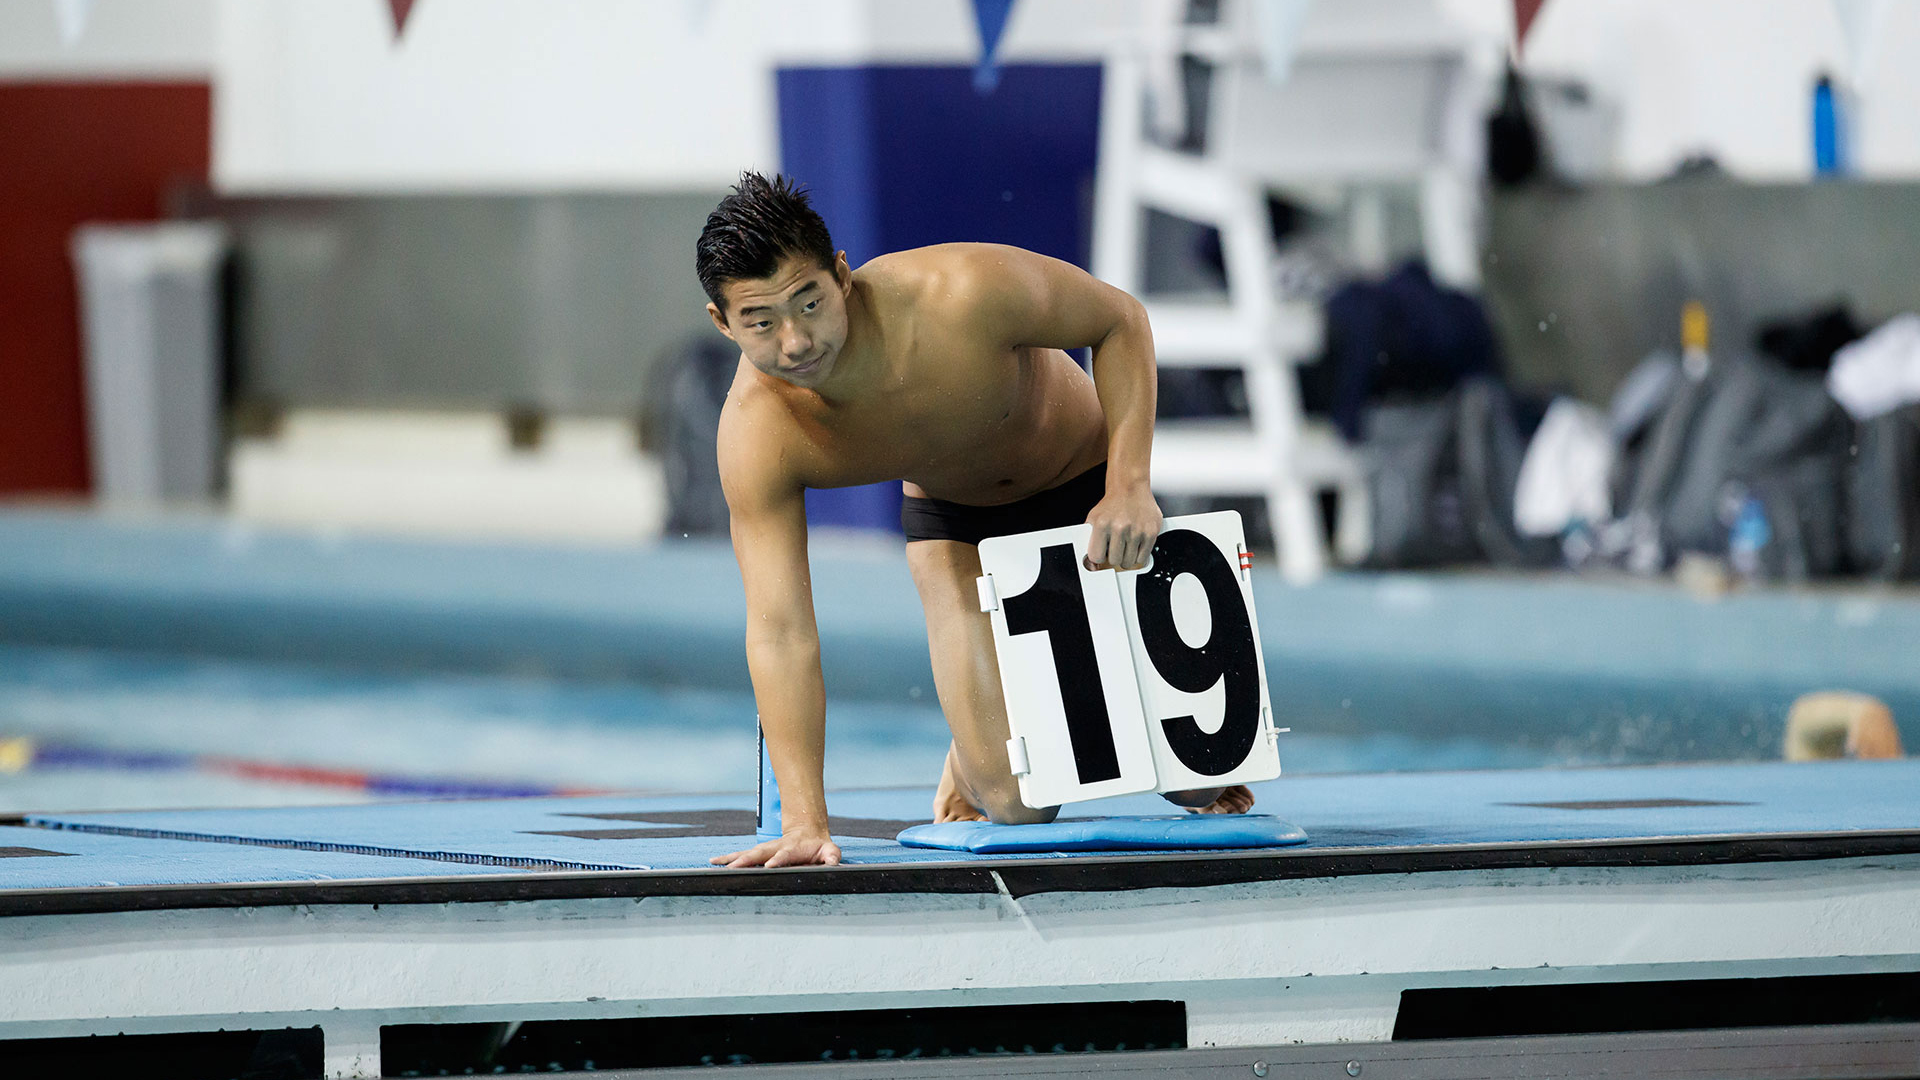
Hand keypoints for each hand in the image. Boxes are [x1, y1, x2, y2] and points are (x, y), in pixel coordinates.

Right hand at [710, 826, 841, 867]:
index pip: (783, 855)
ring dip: (732, 859)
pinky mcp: (759, 853)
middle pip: (759, 853)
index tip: (769, 866)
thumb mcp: (829, 851)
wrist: (808, 831)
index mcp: (791, 849)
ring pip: (747, 853)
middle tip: (733, 867)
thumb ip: (832, 856)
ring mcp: (766, 850)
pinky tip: (714, 862)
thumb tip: (833, 863)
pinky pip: (742, 856)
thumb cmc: (818, 846)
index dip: (777, 860)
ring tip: (715, 863)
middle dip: (746, 860)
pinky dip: (728, 859)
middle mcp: (775, 848)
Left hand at [1085, 482, 1162, 570]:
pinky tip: (1135, 546)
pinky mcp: (1151, 533)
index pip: (1097, 557)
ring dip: (1126, 558)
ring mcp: (1137, 531)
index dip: (1099, 557)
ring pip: (1129, 562)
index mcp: (1102, 525)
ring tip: (1125, 546)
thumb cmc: (1112, 504)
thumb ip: (1089, 539)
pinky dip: (1139, 556)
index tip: (1102, 555)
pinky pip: (1143, 558)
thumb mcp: (1093, 519)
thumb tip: (1090, 563)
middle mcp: (1120, 527)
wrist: (1129, 488)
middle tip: (1115, 548)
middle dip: (1114, 557)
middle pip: (1114, 561)